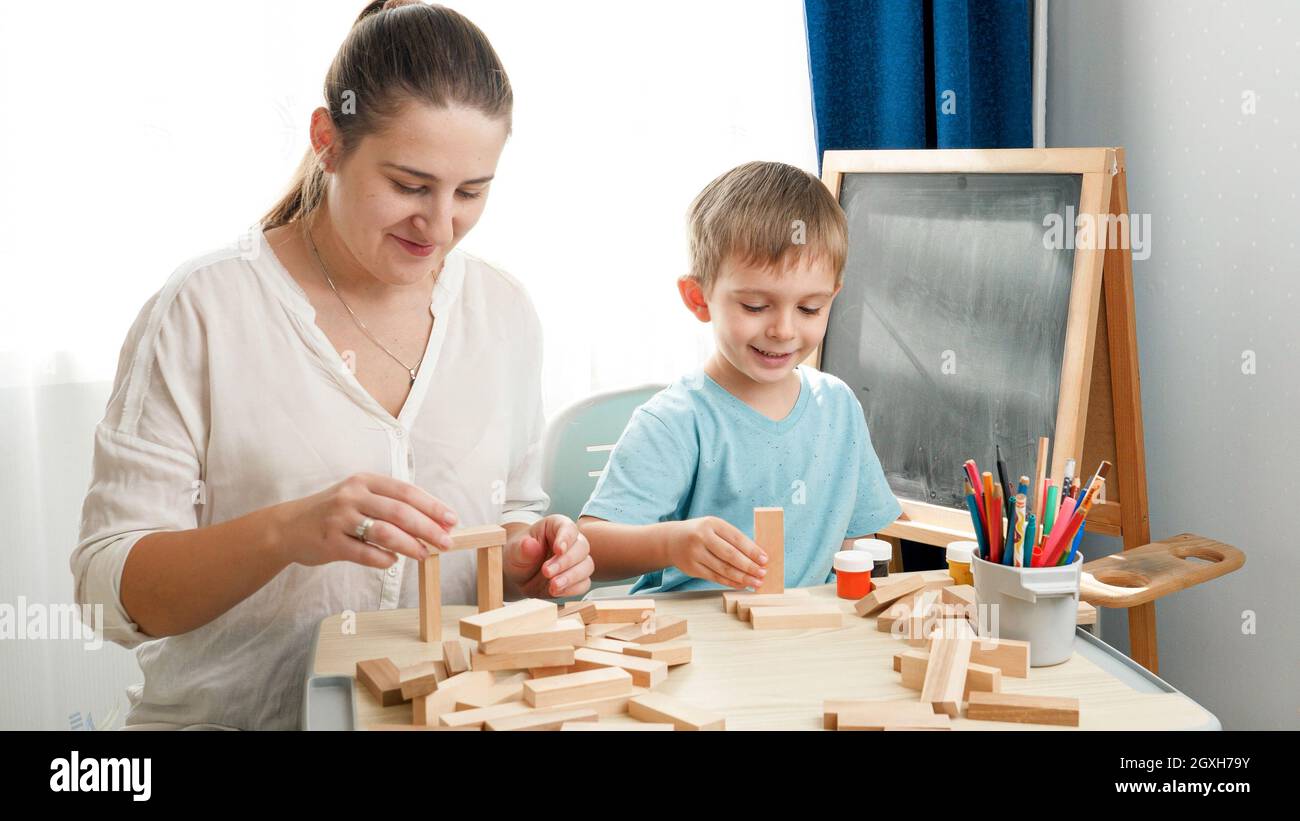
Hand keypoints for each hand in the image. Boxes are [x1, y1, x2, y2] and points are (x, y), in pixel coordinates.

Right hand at [275, 473, 458, 568]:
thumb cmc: (334, 513)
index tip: (452, 520)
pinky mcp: (330, 542)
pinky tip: (393, 562)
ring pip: (384, 532)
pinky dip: (384, 559)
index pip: (406, 491)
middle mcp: (352, 495)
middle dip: (428, 528)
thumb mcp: (360, 497)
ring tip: (425, 554)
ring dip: (410, 545)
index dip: (432, 506)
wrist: (288, 527)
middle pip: (400, 512)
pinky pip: (364, 553)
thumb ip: (390, 505)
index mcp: (365, 481)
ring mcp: (339, 518)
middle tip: (447, 542)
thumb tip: (433, 522)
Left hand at [505, 515, 593, 598]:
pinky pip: (584, 583)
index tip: (558, 550)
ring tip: (553, 586)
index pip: (568, 528)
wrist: (520, 576)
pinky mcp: (578, 579)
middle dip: (565, 562)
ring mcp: (577, 561)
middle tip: (546, 572)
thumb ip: (522, 548)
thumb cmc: (519, 556)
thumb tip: (530, 544)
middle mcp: (571, 542)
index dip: (565, 538)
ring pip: (587, 566)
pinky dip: (572, 589)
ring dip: (571, 577)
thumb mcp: (514, 551)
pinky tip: (557, 591)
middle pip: (581, 547)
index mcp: (556, 527)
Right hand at [665, 517, 767, 589]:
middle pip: (730, 555)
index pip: (736, 538)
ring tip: (755, 582)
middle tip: (763, 573)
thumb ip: (732, 539)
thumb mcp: (714, 528)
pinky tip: (741, 584)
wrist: (671, 540)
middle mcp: (702, 538)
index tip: (765, 560)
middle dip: (749, 566)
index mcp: (712, 524)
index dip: (752, 550)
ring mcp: (695, 554)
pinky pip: (715, 577)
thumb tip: (757, 556)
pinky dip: (730, 582)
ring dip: (742, 577)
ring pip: (723, 569)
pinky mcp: (692, 568)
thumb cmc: (700, 533)